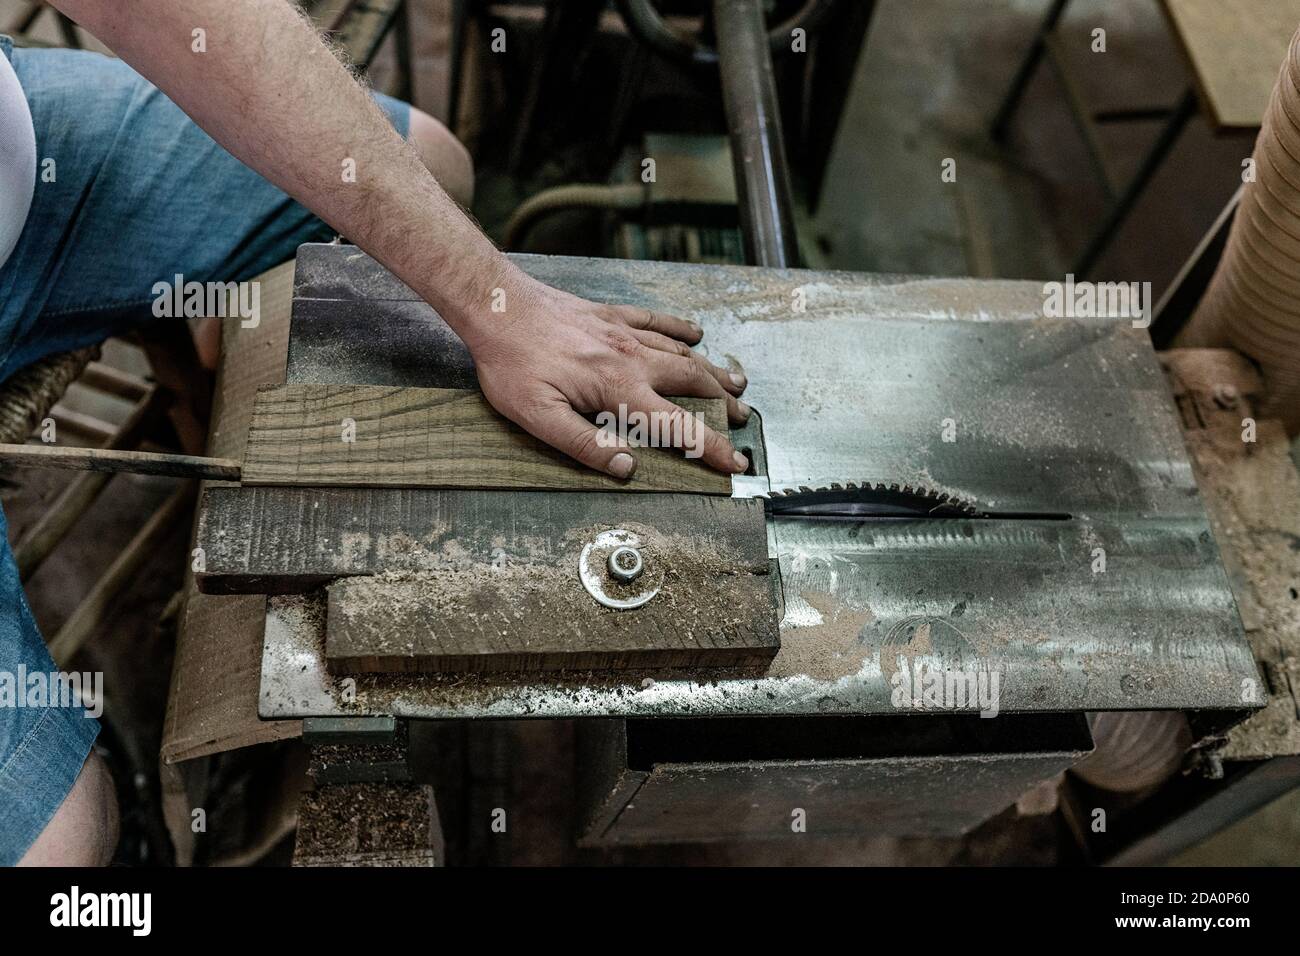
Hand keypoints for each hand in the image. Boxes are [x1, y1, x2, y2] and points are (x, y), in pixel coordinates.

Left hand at [462, 275, 750, 478]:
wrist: (497, 306)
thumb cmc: (511, 363)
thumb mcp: (538, 417)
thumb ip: (584, 445)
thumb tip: (626, 468)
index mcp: (618, 389)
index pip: (677, 425)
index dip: (711, 448)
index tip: (736, 463)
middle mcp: (632, 358)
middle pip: (692, 383)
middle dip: (722, 405)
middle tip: (742, 420)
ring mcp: (624, 333)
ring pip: (682, 353)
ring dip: (712, 370)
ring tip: (736, 384)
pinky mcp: (611, 315)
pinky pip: (657, 321)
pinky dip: (680, 328)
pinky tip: (695, 333)